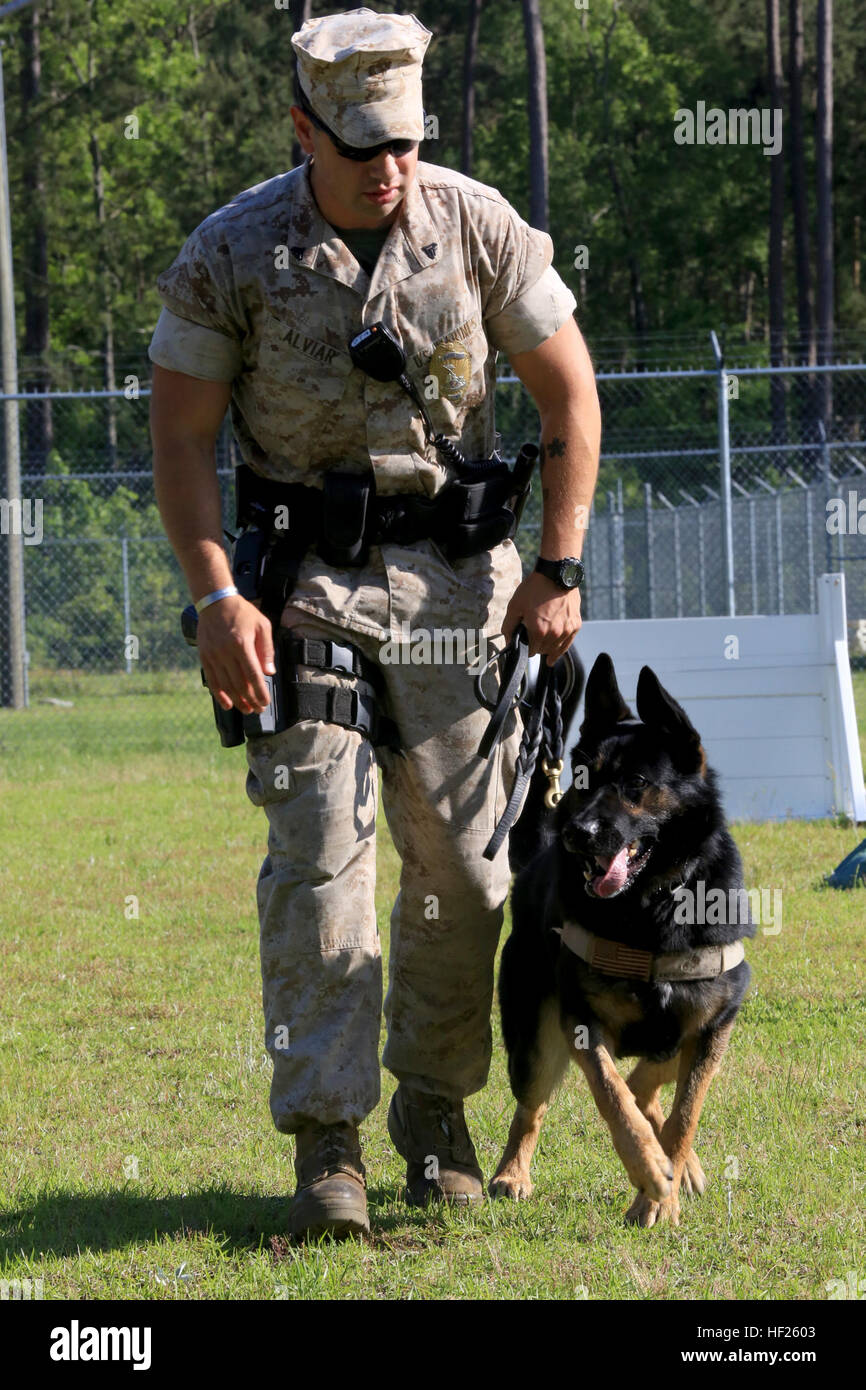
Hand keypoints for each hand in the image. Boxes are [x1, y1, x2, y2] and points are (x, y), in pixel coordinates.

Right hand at [196, 595, 275, 713]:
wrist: (215, 602)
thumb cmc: (242, 612)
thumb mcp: (262, 625)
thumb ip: (267, 650)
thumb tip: (269, 672)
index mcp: (241, 644)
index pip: (253, 675)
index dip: (260, 692)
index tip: (265, 702)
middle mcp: (225, 652)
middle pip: (239, 683)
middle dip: (250, 700)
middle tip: (258, 709)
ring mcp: (213, 655)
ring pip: (225, 685)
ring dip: (237, 700)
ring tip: (246, 709)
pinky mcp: (204, 657)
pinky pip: (212, 680)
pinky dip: (219, 694)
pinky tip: (227, 704)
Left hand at [502, 571, 581, 665]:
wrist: (556, 574)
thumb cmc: (535, 588)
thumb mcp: (515, 606)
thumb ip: (509, 626)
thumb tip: (507, 641)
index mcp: (539, 631)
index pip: (531, 652)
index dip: (526, 648)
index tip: (524, 643)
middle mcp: (554, 634)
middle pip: (543, 651)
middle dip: (537, 646)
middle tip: (533, 635)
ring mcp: (567, 630)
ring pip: (556, 649)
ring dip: (549, 647)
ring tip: (544, 641)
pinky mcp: (575, 624)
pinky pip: (568, 643)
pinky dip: (561, 647)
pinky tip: (555, 653)